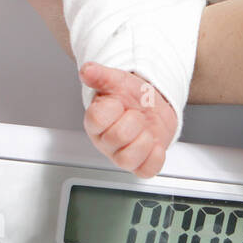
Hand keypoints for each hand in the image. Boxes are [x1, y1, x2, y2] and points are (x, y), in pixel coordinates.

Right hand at [81, 62, 176, 177]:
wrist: (153, 105)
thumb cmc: (131, 96)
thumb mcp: (118, 80)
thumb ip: (101, 75)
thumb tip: (87, 70)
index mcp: (96, 121)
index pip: (95, 119)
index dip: (112, 108)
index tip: (119, 101)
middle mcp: (106, 141)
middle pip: (115, 138)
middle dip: (133, 121)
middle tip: (136, 114)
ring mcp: (122, 155)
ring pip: (127, 160)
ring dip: (143, 141)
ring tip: (146, 130)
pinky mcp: (141, 163)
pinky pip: (145, 171)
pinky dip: (154, 158)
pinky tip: (155, 144)